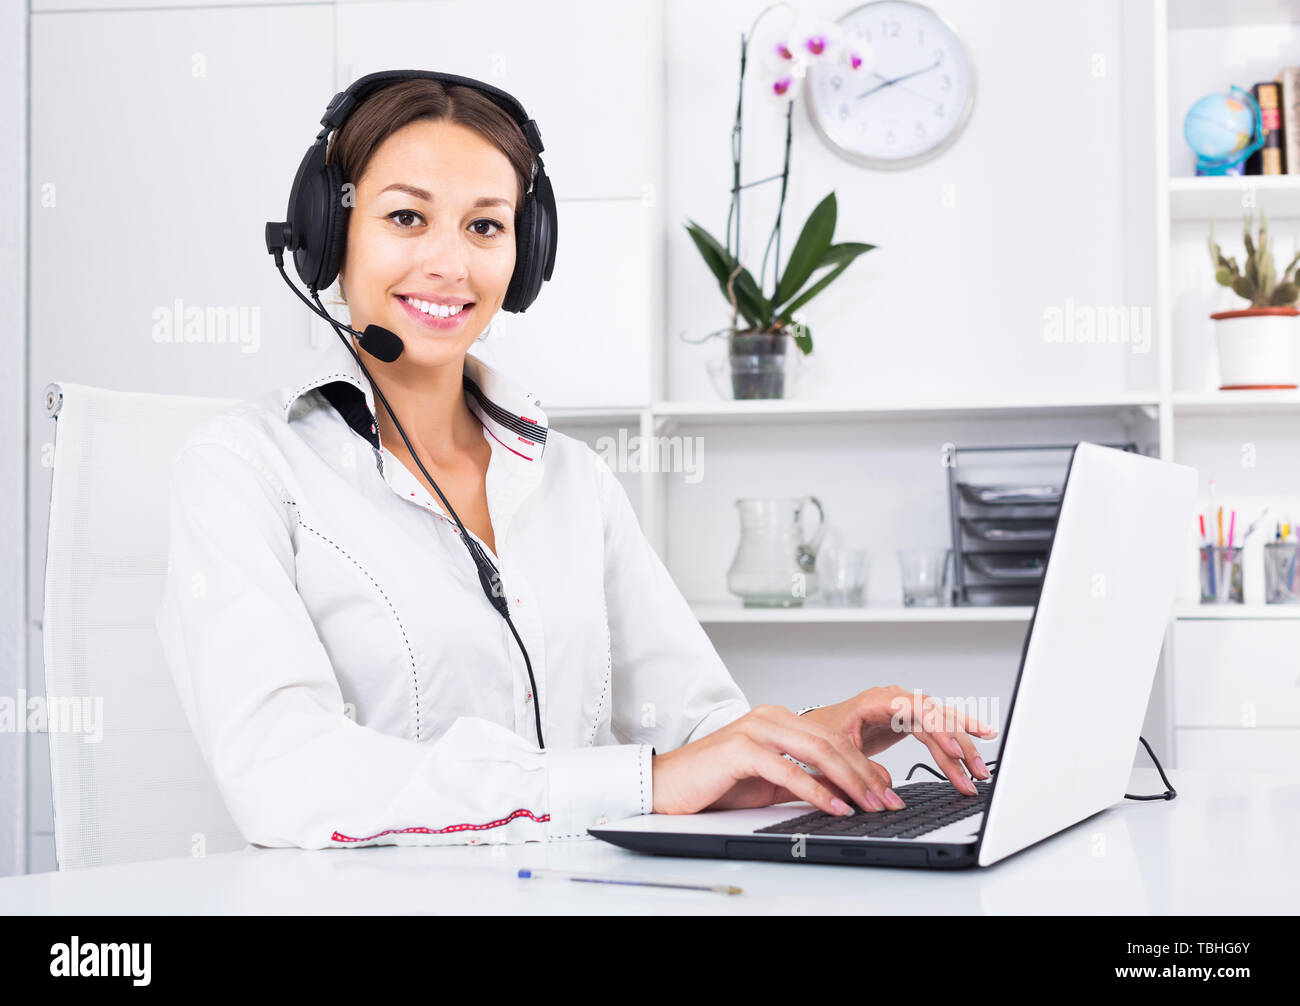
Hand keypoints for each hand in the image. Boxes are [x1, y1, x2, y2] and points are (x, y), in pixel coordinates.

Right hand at [651, 704, 907, 817]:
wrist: (667, 786)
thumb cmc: (715, 783)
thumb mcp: (773, 783)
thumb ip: (810, 780)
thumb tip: (854, 786)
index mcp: (779, 719)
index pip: (834, 738)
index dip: (865, 765)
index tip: (887, 791)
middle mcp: (769, 718)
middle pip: (832, 743)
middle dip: (866, 774)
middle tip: (888, 800)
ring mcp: (754, 729)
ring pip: (817, 752)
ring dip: (850, 782)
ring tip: (870, 805)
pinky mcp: (740, 749)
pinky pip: (788, 770)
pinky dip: (817, 791)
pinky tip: (836, 807)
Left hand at [799, 686, 997, 796]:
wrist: (823, 725)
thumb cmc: (827, 733)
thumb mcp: (838, 748)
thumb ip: (860, 766)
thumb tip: (885, 790)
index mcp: (876, 702)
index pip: (914, 711)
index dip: (937, 730)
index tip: (953, 753)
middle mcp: (896, 699)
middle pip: (936, 718)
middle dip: (957, 747)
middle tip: (973, 775)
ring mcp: (906, 706)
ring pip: (943, 722)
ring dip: (963, 747)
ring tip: (980, 772)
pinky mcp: (912, 717)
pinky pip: (941, 723)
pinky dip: (962, 730)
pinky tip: (984, 733)